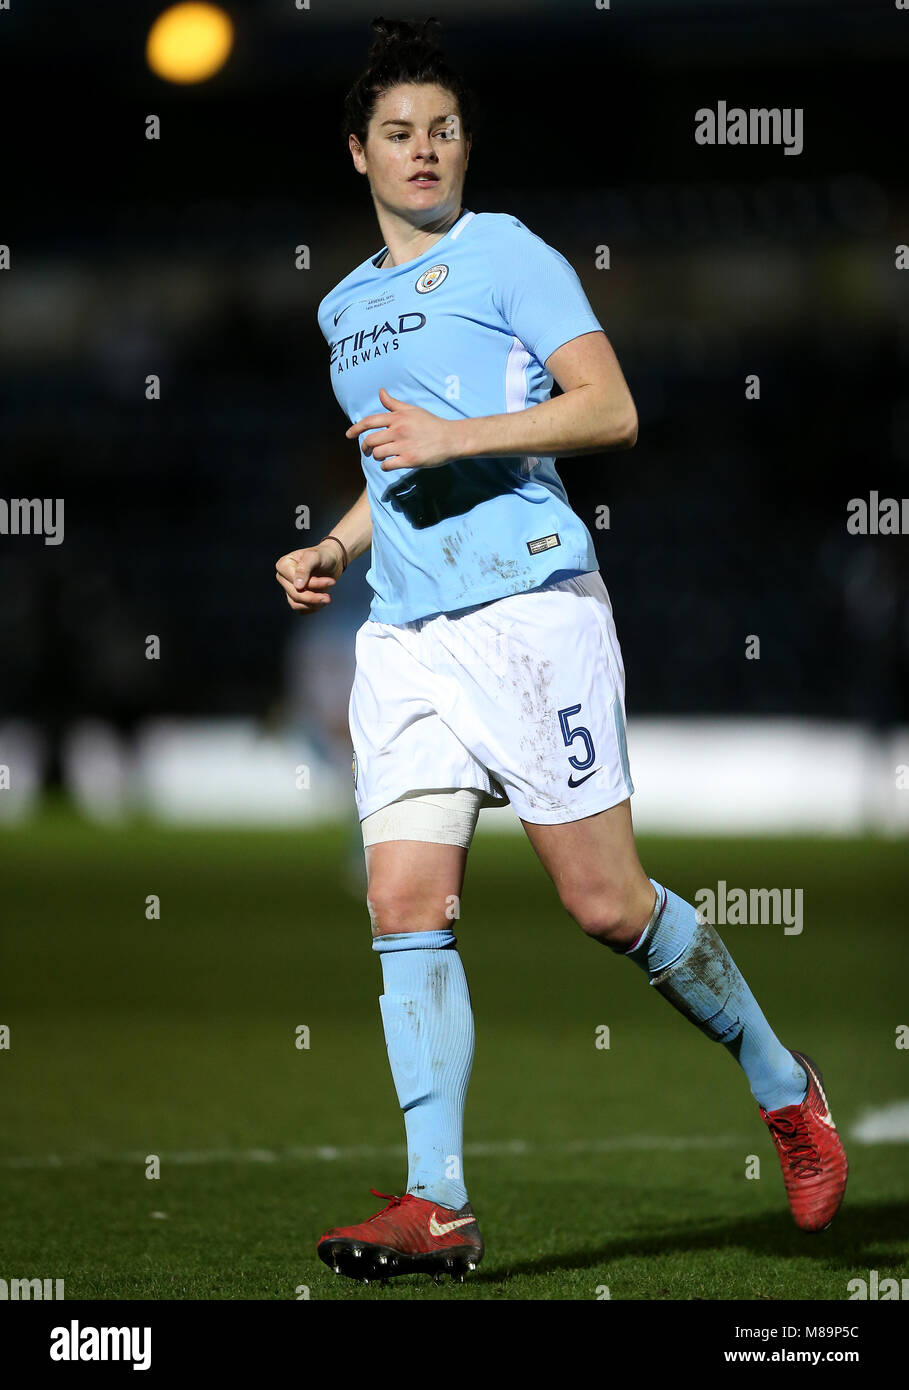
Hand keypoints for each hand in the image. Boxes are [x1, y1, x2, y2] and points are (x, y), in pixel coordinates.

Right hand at [275, 541, 340, 612]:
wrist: (332, 561)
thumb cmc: (323, 555)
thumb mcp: (314, 557)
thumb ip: (304, 569)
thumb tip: (297, 586)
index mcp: (283, 565)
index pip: (294, 582)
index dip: (312, 584)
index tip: (332, 582)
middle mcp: (283, 577)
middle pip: (295, 594)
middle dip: (314, 597)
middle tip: (329, 597)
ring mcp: (288, 588)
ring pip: (297, 604)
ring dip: (313, 604)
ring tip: (327, 598)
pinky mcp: (296, 597)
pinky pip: (301, 608)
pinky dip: (313, 607)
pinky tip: (322, 601)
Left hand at [345, 386, 459, 470]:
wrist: (451, 438)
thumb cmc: (431, 424)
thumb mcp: (412, 410)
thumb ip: (394, 403)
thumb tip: (380, 391)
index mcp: (397, 417)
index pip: (370, 421)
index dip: (355, 428)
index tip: (348, 435)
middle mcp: (398, 430)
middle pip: (370, 440)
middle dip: (366, 447)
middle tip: (368, 451)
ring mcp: (403, 445)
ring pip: (377, 453)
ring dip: (377, 457)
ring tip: (383, 456)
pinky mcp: (409, 459)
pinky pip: (387, 465)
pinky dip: (385, 466)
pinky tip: (390, 464)